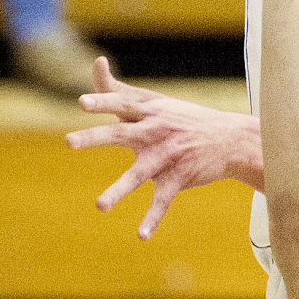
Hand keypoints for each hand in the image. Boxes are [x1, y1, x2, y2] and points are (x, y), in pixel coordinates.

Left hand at [67, 56, 250, 238]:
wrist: (229, 138)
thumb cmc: (182, 118)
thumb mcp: (154, 101)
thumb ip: (120, 89)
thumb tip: (97, 62)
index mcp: (148, 111)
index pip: (120, 104)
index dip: (102, 102)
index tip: (82, 103)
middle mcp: (155, 131)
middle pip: (121, 133)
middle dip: (96, 136)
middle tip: (69, 142)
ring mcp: (167, 156)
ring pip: (140, 173)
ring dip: (119, 189)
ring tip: (99, 206)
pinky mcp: (178, 177)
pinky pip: (162, 200)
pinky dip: (153, 218)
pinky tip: (141, 235)